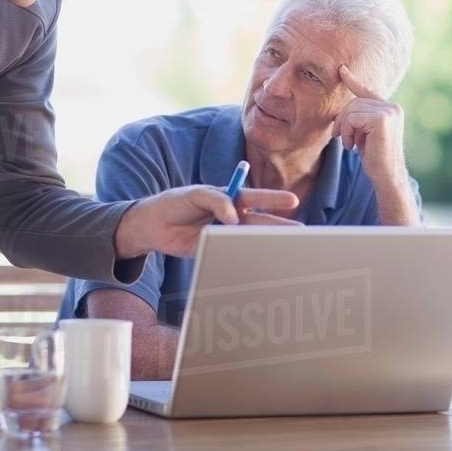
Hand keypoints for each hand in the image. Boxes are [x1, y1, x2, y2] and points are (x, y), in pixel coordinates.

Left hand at [115, 185, 297, 257]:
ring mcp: (223, 232)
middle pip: (258, 219)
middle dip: (278, 224)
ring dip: (266, 240)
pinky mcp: (215, 248)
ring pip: (249, 236)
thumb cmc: (175, 202)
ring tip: (286, 245)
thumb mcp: (195, 194)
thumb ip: (216, 200)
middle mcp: (229, 215)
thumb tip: (234, 216)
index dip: (273, 199)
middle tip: (299, 230)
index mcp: (228, 196)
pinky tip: (259, 256)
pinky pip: (232, 249)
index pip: (255, 197)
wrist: (152, 224)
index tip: (292, 200)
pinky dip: (245, 252)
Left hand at [334, 65, 419, 225]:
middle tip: (340, 138)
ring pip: (351, 110)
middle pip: (354, 102)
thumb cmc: (375, 157)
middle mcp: (392, 107)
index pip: (367, 92)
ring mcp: (389, 112)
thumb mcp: (365, 133)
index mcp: (390, 109)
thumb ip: (360, 118)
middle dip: (342, 120)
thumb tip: (345, 108)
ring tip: (349, 144)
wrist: (387, 176)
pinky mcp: (382, 119)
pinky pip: (352, 119)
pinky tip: (352, 146)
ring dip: (344, 129)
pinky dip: (347, 132)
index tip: (341, 70)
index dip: (353, 81)